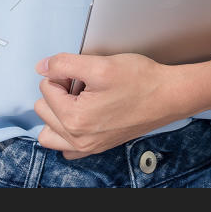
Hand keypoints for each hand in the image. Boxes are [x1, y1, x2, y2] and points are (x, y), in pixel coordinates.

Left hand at [32, 52, 188, 159]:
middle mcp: (78, 139)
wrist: (168, 96)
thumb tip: (42, 67)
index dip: (63, 73)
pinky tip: (82, 115)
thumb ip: (64, 64)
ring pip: (49, 130)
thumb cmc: (141, 81)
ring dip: (58, 112)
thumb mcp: (100, 65)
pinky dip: (66, 131)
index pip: (46, 88)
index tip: (83, 72)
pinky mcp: (96, 147)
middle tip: (84, 83)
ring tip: (79, 98)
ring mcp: (87, 147)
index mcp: (75, 119)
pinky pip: (66, 146)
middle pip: (45, 108)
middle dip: (60, 91)